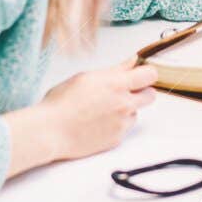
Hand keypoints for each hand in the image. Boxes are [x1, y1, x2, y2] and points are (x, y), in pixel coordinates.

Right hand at [27, 61, 157, 163]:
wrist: (50, 131)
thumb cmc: (61, 103)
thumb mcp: (86, 77)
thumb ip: (115, 70)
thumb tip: (132, 62)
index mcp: (116, 84)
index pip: (150, 75)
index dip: (146, 73)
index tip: (140, 74)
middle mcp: (123, 104)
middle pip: (150, 95)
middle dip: (141, 92)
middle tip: (124, 91)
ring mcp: (121, 124)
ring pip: (135, 113)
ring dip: (126, 110)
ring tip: (101, 110)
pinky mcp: (116, 139)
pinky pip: (124, 128)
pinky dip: (116, 125)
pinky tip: (97, 123)